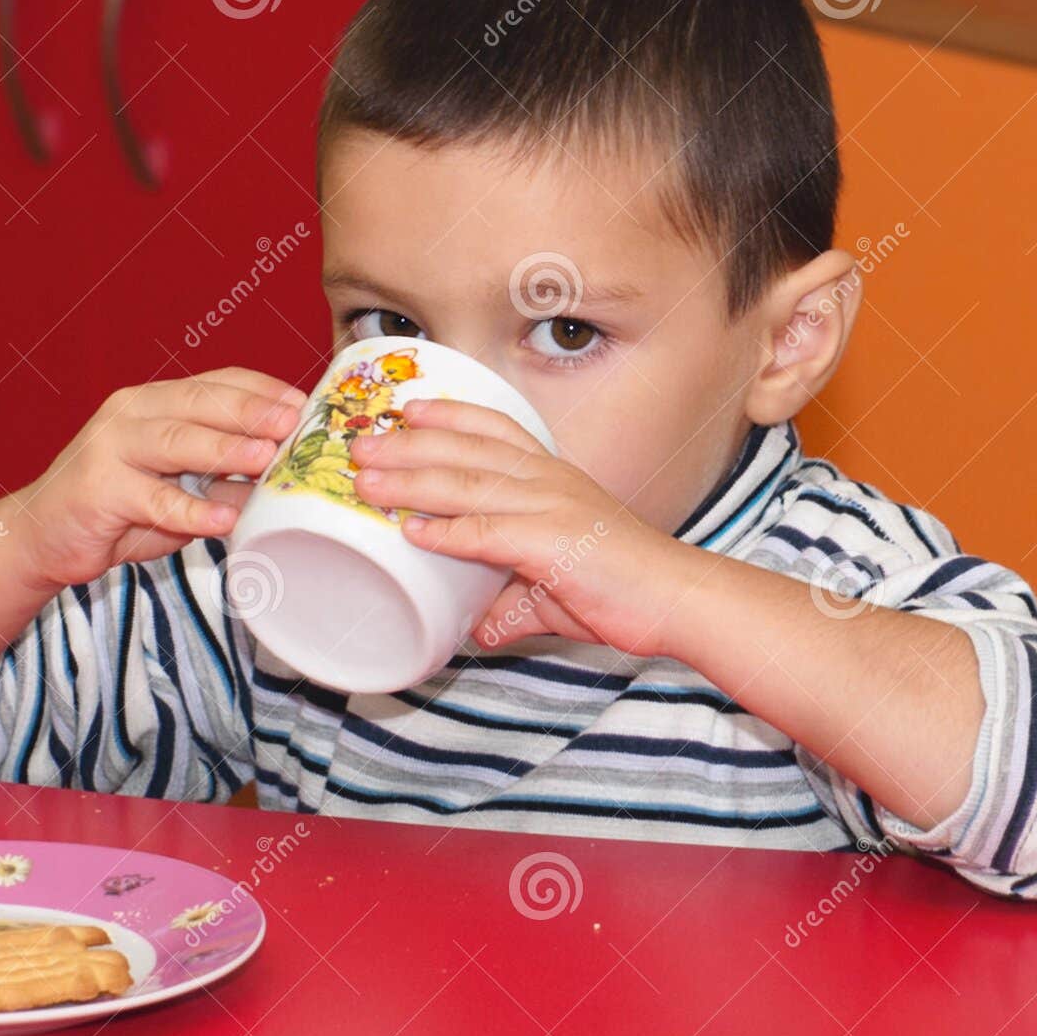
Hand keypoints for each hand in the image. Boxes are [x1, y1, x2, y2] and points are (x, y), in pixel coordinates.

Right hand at [13, 368, 305, 589]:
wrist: (41, 535)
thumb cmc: (117, 506)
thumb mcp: (174, 486)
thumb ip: (217, 477)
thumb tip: (276, 477)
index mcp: (152, 402)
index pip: (214, 383)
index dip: (260, 390)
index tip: (302, 403)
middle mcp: (130, 414)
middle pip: (198, 404)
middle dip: (250, 411)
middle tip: (292, 423)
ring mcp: (109, 448)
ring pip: (176, 442)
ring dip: (225, 450)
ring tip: (266, 459)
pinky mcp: (98, 491)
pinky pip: (153, 500)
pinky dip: (191, 511)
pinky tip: (224, 518)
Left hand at [349, 398, 680, 655]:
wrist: (677, 599)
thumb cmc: (625, 588)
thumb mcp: (557, 588)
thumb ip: (515, 602)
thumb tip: (482, 627)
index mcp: (554, 476)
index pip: (495, 429)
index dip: (447, 416)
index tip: (407, 408)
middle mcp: (548, 479)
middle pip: (465, 449)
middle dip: (406, 444)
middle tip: (359, 442)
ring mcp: (549, 507)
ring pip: (466, 483)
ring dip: (408, 480)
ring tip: (364, 480)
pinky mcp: (551, 543)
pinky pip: (487, 533)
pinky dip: (445, 531)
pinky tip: (411, 531)